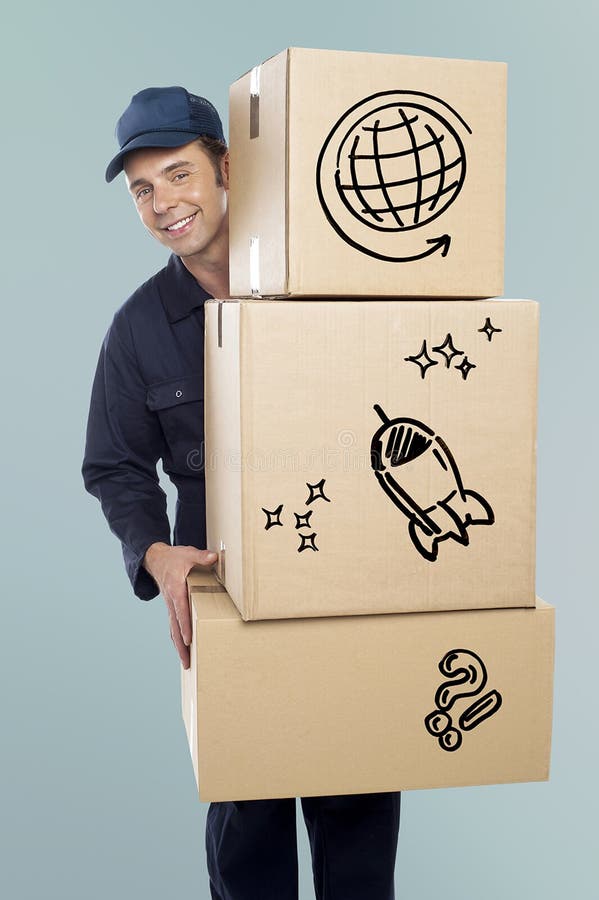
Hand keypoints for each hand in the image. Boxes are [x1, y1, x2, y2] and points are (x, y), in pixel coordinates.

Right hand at [143, 542, 216, 668]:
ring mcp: (170, 606)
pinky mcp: (171, 608)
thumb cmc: (174, 557)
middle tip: (187, 662)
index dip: (184, 625)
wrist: (156, 559)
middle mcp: (171, 601)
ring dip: (178, 647)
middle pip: (175, 627)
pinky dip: (177, 639)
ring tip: (186, 663)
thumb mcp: (188, 553)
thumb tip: (214, 557)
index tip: (188, 639)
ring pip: (173, 629)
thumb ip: (202, 556)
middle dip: (180, 646)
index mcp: (176, 589)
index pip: (181, 610)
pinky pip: (174, 626)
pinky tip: (183, 649)